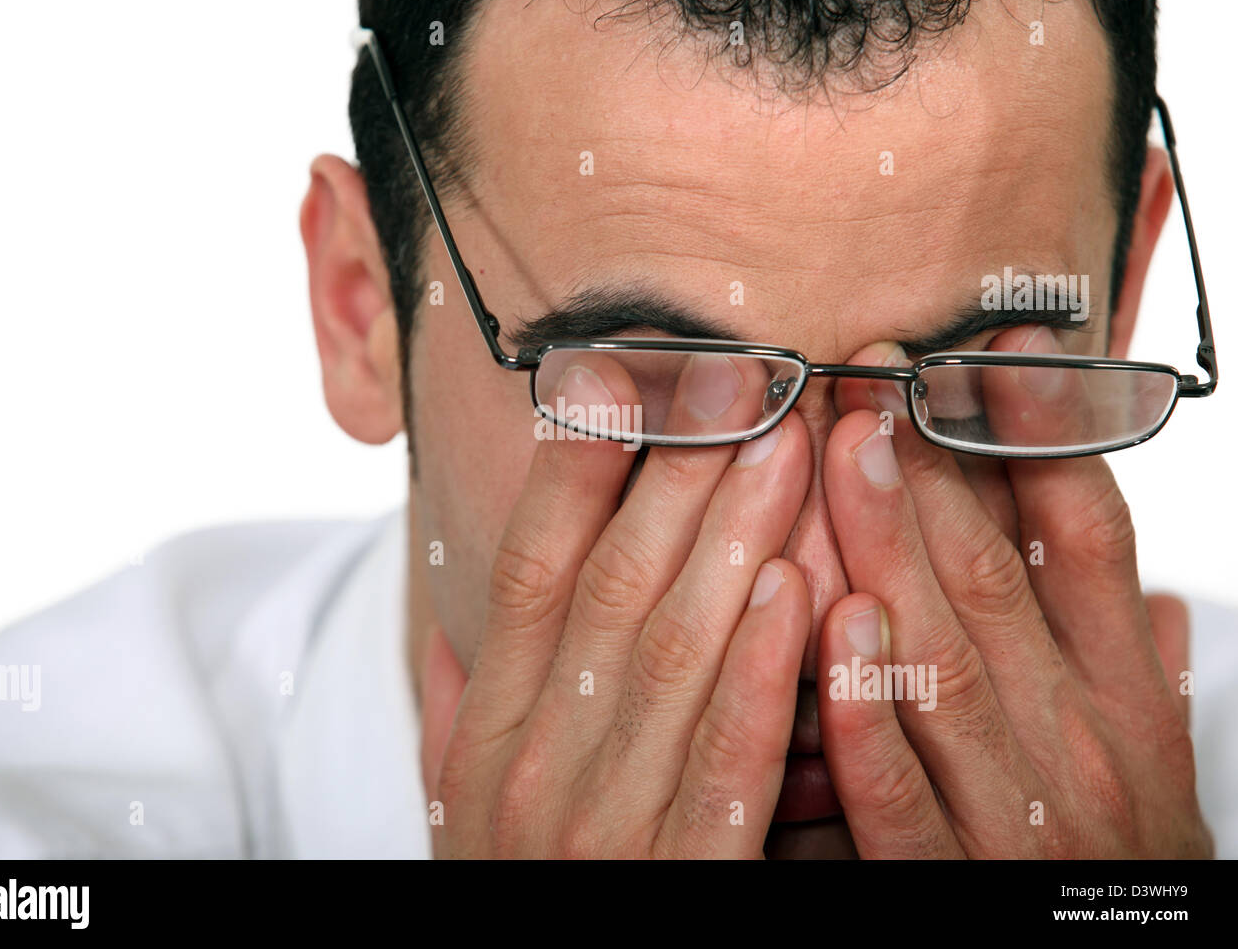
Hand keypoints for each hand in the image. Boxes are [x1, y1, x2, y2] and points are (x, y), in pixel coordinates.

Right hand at [420, 351, 814, 856]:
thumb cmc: (527, 887)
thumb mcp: (476, 799)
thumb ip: (476, 704)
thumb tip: (460, 616)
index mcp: (485, 732)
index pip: (524, 570)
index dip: (574, 468)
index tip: (623, 372)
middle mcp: (528, 766)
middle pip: (607, 588)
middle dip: (677, 473)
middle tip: (738, 374)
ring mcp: (596, 827)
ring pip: (667, 656)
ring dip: (730, 541)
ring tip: (785, 443)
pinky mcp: (677, 882)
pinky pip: (719, 767)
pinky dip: (756, 675)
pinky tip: (797, 590)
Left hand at [814, 328, 1211, 856]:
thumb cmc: (1121, 856)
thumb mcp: (1148, 753)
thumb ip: (1131, 661)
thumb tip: (1142, 585)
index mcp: (1123, 696)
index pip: (1088, 543)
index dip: (1044, 438)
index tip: (996, 353)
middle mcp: (1077, 739)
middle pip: (1002, 580)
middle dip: (936, 467)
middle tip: (874, 372)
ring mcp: (1018, 813)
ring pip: (947, 662)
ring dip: (896, 549)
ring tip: (850, 450)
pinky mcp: (950, 882)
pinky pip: (902, 792)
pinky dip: (868, 711)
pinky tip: (835, 629)